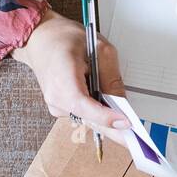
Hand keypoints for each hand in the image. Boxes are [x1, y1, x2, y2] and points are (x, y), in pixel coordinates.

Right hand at [13, 10, 131, 145]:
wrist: (41, 39)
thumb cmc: (65, 39)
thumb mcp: (98, 49)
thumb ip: (111, 77)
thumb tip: (122, 103)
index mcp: (62, 80)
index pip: (84, 105)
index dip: (106, 117)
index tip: (125, 123)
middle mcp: (56, 98)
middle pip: (90, 118)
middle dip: (114, 126)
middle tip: (135, 137)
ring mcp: (56, 106)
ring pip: (89, 118)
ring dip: (106, 116)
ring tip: (122, 112)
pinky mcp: (60, 108)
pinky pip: (84, 114)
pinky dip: (97, 111)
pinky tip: (105, 102)